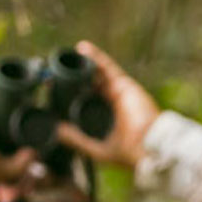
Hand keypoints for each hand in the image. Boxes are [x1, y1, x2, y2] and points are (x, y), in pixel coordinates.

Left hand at [55, 40, 160, 168]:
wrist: (147, 147)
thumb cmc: (128, 153)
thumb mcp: (96, 148)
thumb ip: (76, 140)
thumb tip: (56, 131)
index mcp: (107, 118)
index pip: (87, 100)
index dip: (72, 93)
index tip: (54, 88)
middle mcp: (113, 103)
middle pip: (91, 84)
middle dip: (75, 77)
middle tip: (55, 71)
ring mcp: (119, 92)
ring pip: (99, 73)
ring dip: (84, 63)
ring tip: (67, 56)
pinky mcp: (125, 85)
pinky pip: (108, 67)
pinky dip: (96, 57)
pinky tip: (82, 49)